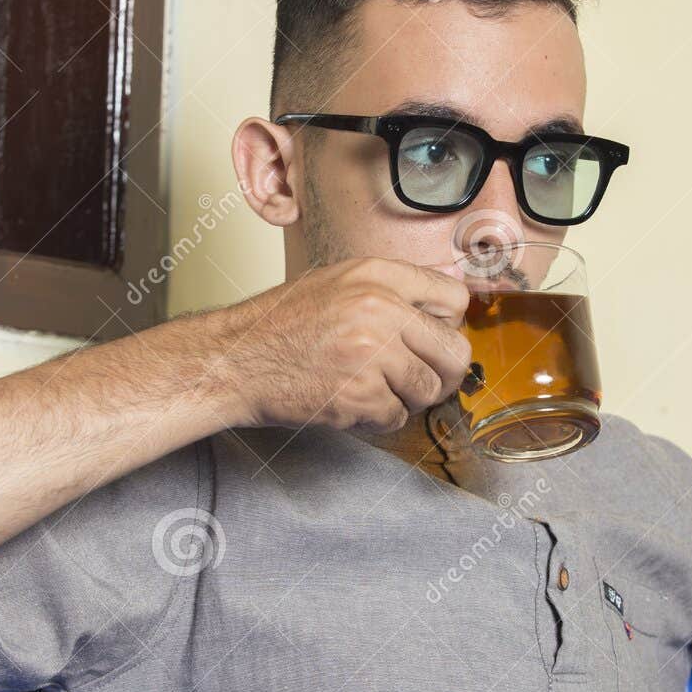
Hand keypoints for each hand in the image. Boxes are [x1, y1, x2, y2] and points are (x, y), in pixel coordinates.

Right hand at [220, 256, 471, 434]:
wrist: (236, 360)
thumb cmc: (283, 325)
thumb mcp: (338, 283)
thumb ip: (393, 289)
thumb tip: (451, 302)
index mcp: (377, 274)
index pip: (455, 299)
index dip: (449, 325)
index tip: (434, 338)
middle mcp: (379, 308)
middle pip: (455, 352)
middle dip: (442, 372)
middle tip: (420, 378)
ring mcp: (371, 353)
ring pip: (429, 390)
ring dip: (408, 398)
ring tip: (374, 388)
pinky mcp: (360, 395)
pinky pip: (397, 416)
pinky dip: (378, 417)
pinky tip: (351, 401)